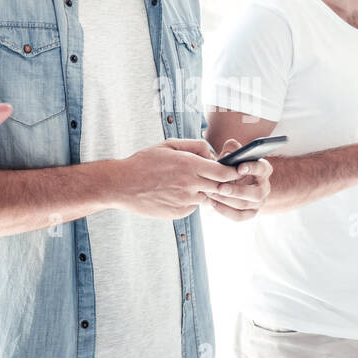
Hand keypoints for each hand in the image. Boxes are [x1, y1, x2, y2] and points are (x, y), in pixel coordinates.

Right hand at [115, 138, 240, 219]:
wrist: (122, 185)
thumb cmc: (144, 162)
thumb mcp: (168, 145)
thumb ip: (194, 146)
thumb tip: (211, 153)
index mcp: (189, 165)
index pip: (224, 172)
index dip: (232, 172)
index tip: (235, 170)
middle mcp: (190, 184)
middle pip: (220, 187)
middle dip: (222, 183)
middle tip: (215, 177)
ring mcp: (185, 201)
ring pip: (206, 197)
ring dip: (202, 190)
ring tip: (183, 183)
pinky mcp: (179, 212)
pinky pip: (192, 206)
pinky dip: (189, 200)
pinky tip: (173, 193)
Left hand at [206, 138, 273, 220]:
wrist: (231, 183)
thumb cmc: (231, 166)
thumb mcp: (232, 155)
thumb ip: (231, 149)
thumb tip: (230, 149)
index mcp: (263, 170)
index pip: (262, 168)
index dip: (252, 168)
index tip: (239, 167)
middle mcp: (264, 187)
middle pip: (256, 193)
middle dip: (237, 191)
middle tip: (220, 187)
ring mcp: (258, 202)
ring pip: (245, 205)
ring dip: (227, 200)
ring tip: (211, 194)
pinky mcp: (250, 213)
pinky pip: (239, 216)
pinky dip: (225, 211)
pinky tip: (213, 204)